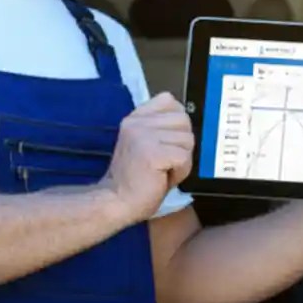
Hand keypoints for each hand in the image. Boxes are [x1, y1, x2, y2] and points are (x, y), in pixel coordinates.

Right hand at [103, 92, 194, 223]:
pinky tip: (163, 179)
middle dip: (181, 144)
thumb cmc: (134, 179)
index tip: (165, 143)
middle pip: (184, 120)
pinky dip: (180, 172)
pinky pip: (184, 157)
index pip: (169, 100)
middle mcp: (138, 122)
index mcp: (135, 118)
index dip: (176, 123)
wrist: (115, 202)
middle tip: (164, 162)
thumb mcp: (144, 144)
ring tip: (162, 171)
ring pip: (187, 140)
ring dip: (181, 161)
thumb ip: (160, 128)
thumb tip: (186, 122)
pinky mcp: (152, 153)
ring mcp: (144, 136)